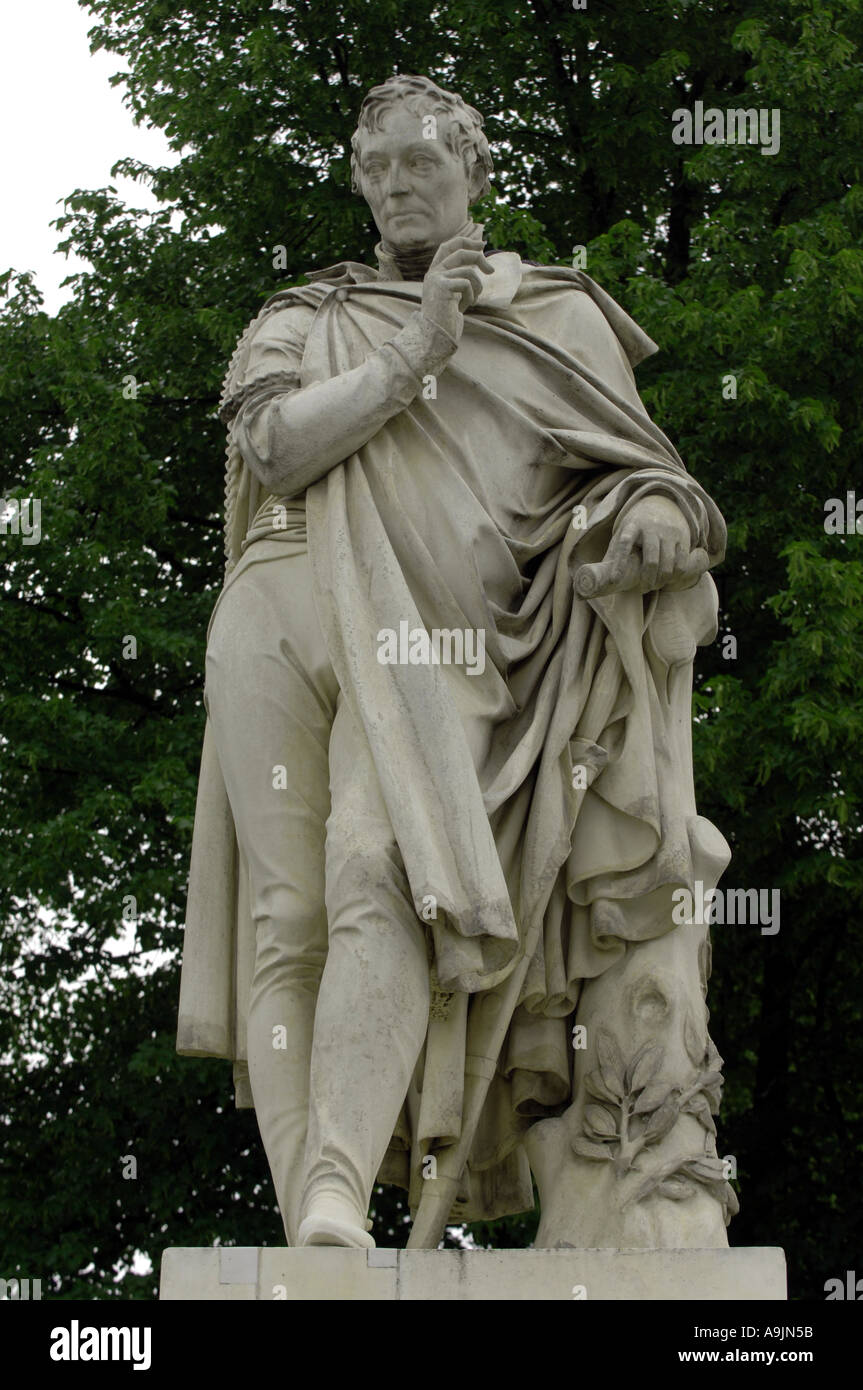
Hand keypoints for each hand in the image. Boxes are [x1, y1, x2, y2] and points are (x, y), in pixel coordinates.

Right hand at [421, 234, 493, 342]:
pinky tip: (464, 308)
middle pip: (460, 252)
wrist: (434, 337)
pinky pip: (466, 283)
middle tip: (491, 271)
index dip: (466, 242)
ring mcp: (436, 278)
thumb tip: (479, 258)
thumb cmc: (446, 320)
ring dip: (477, 287)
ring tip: (473, 301)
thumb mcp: (454, 295)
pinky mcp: (442, 286)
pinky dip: (471, 296)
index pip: (448, 246)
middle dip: (479, 258)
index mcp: (434, 273)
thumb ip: (461, 278)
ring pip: (468, 271)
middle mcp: (433, 273)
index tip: (482, 245)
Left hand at [576, 495, 708, 597]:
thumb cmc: (634, 527)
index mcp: (630, 526)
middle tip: (643, 589)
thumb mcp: (621, 534)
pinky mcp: (683, 536)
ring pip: (668, 564)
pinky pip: (682, 562)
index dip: (618, 563)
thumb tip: (590, 584)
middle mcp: (651, 527)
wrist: (659, 503)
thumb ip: (611, 554)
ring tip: (655, 586)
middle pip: (651, 560)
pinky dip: (677, 575)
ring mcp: (669, 532)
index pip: (623, 544)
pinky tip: (670, 579)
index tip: (614, 581)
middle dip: (648, 580)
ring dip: (662, 580)